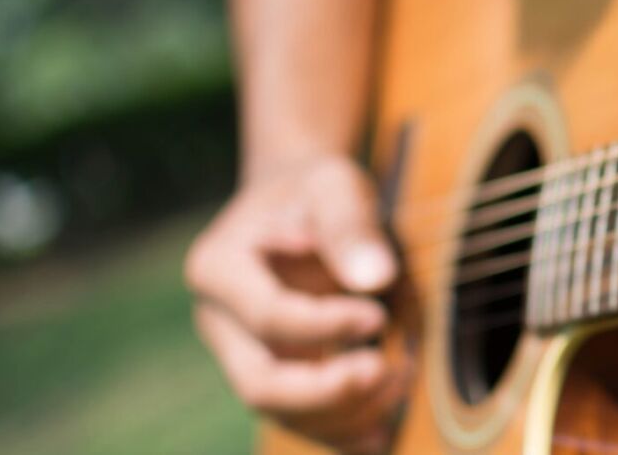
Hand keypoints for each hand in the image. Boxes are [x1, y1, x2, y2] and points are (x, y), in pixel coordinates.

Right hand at [186, 154, 405, 452]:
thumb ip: (351, 226)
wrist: (305, 206)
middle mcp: (220, 322)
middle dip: (325, 391)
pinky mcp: (275, 377)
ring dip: (343, 414)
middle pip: (260, 383)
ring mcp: (242, 356)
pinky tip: (381, 434)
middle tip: (384, 374)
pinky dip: (341, 432)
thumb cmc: (319, 192)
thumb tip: (375, 279)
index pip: (267, 316)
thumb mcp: (336, 186)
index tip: (379, 315)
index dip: (326, 325)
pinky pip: (301, 421)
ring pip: (283, 412)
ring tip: (400, 384)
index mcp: (217, 267)